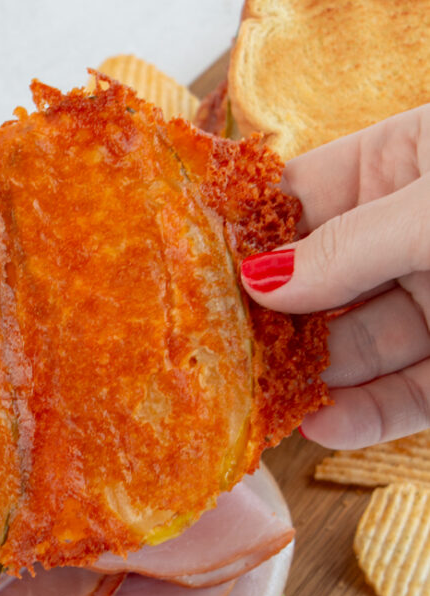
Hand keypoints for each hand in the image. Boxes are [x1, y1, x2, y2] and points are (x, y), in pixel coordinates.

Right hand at [240, 104, 429, 449]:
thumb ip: (350, 244)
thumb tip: (260, 276)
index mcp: (404, 168)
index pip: (298, 202)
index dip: (243, 238)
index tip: (188, 278)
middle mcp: (411, 240)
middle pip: (314, 286)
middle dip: (265, 324)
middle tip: (207, 361)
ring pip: (350, 350)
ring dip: (304, 380)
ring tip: (251, 407)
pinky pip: (400, 398)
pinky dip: (362, 418)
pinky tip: (320, 428)